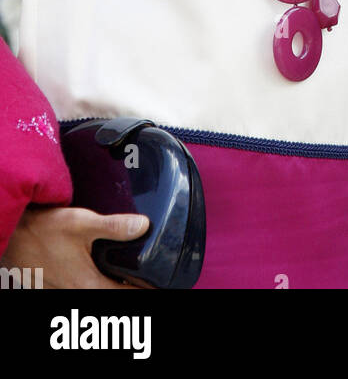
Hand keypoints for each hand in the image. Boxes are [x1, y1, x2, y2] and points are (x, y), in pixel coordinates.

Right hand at [1, 204, 150, 287]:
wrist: (11, 234)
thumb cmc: (43, 230)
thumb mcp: (82, 223)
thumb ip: (114, 226)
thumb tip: (144, 225)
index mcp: (87, 283)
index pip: (125, 296)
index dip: (145, 292)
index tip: (160, 286)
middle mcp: (76, 292)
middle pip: (110, 296)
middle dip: (129, 289)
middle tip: (147, 280)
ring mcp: (63, 290)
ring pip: (95, 293)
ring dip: (111, 287)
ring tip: (128, 276)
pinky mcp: (54, 284)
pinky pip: (80, 288)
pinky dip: (94, 282)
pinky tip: (99, 269)